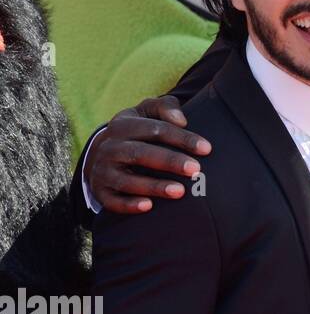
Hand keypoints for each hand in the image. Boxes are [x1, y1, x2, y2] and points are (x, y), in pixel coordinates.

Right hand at [85, 96, 211, 213]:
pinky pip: (113, 201)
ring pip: (127, 180)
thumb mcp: (146, 112)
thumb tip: (181, 120)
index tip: (207, 149)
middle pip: (141, 154)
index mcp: (124, 125)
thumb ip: (165, 107)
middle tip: (196, 169)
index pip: (155, 130)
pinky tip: (149, 207)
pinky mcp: (100, 192)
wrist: (98, 153)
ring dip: (154, 186)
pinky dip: (129, 205)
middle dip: (170, 161)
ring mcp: (103, 171)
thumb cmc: (137, 130)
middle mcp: (110, 148)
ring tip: (180, 191)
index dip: (181, 138)